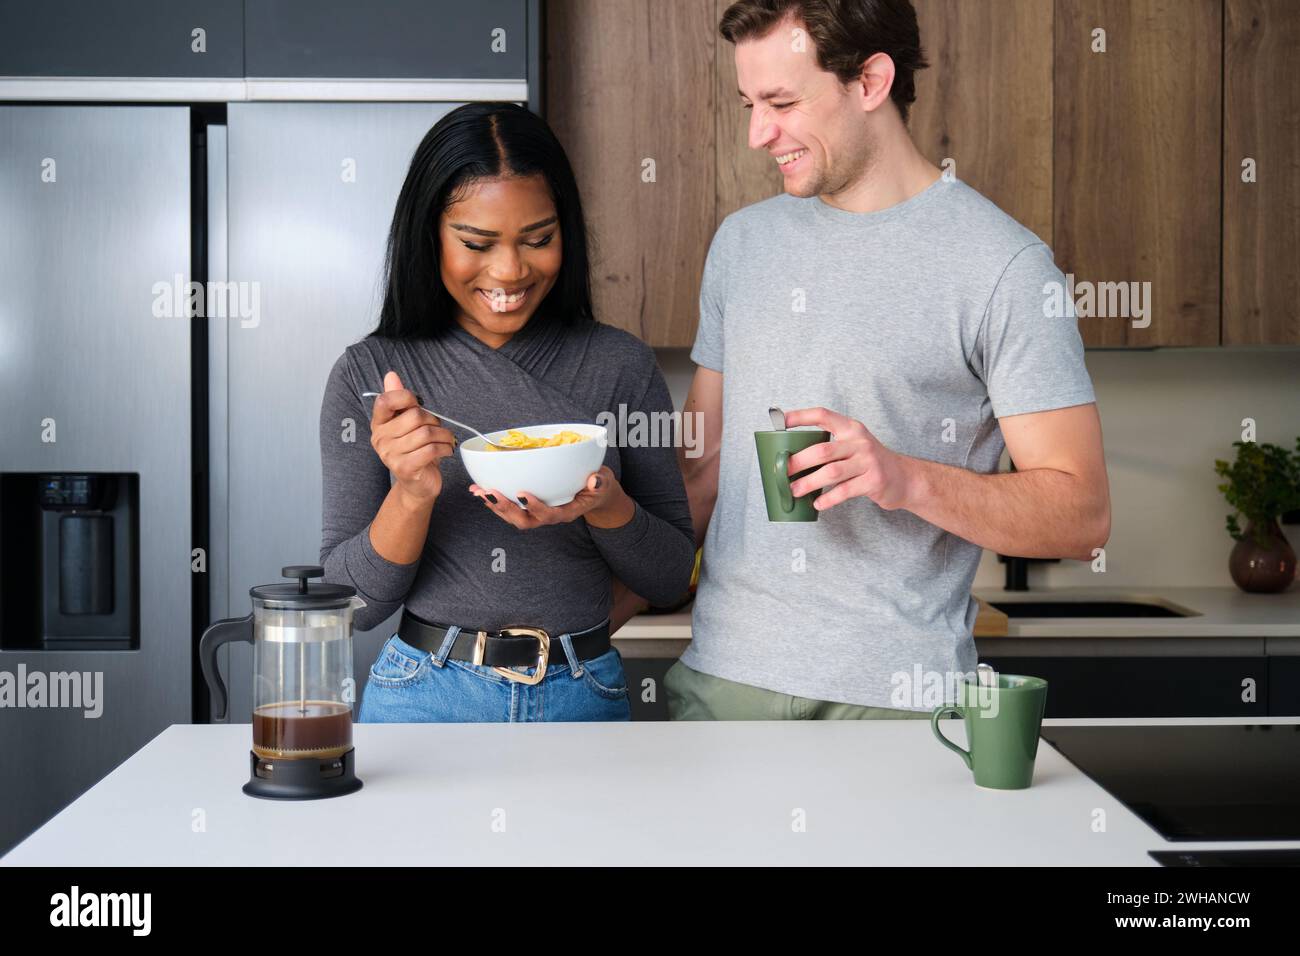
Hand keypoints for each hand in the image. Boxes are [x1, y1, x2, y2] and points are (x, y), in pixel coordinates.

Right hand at [369, 370, 456, 504]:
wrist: (417, 483)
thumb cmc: (415, 449)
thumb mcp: (408, 423)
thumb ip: (399, 400)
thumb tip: (391, 375)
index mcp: (379, 423)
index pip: (385, 401)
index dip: (405, 397)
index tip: (417, 404)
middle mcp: (380, 438)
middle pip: (415, 416)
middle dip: (434, 421)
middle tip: (438, 429)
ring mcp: (390, 455)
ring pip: (426, 433)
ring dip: (444, 436)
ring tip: (447, 440)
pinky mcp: (404, 468)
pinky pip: (431, 450)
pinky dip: (445, 448)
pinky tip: (447, 450)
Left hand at [469, 466, 634, 529]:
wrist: (594, 494)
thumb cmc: (598, 487)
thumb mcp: (604, 483)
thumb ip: (600, 483)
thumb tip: (595, 481)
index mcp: (567, 512)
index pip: (550, 515)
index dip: (535, 507)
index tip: (522, 494)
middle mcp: (549, 516)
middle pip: (524, 520)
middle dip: (504, 508)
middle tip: (489, 493)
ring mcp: (537, 514)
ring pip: (512, 516)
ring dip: (493, 505)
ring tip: (478, 491)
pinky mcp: (528, 508)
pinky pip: (509, 508)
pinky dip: (493, 499)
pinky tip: (480, 489)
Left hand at [784, 406, 914, 511]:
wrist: (904, 478)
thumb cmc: (870, 463)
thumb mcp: (854, 446)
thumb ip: (830, 447)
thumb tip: (792, 460)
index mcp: (851, 428)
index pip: (823, 415)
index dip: (801, 416)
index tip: (781, 421)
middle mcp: (860, 442)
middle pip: (822, 450)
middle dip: (798, 462)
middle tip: (782, 472)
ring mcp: (868, 461)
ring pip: (831, 472)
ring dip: (809, 483)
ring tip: (794, 491)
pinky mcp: (873, 481)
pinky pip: (844, 491)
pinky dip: (828, 499)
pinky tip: (818, 504)